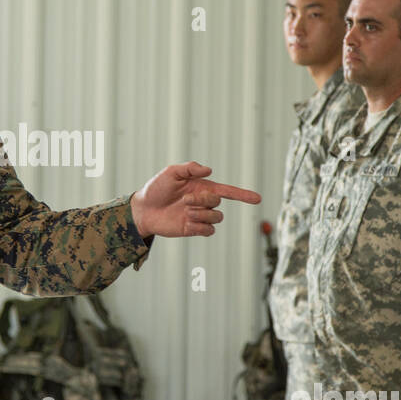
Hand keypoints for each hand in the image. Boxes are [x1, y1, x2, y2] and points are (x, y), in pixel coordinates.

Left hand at [129, 162, 260, 237]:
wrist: (143, 210)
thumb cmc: (156, 188)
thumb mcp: (171, 172)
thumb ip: (190, 169)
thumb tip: (209, 170)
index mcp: (202, 187)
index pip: (228, 191)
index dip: (243, 195)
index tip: (257, 198)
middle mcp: (203, 202)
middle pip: (218, 202)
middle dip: (203, 200)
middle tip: (184, 199)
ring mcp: (199, 216)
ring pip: (216, 217)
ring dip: (201, 213)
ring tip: (184, 211)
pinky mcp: (193, 229)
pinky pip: (208, 230)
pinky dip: (200, 226)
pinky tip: (187, 222)